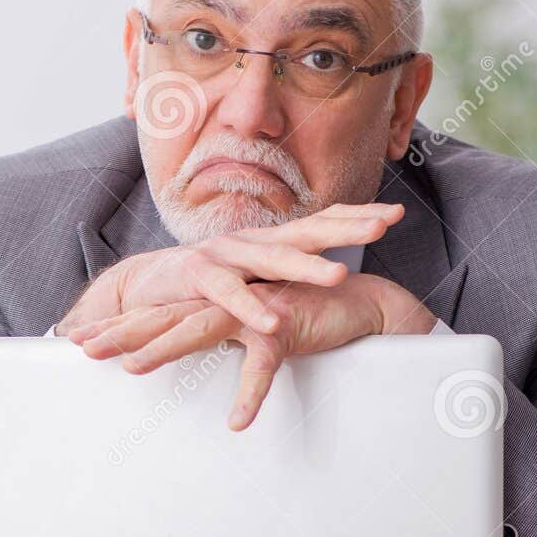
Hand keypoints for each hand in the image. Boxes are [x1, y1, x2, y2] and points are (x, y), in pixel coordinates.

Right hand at [54, 203, 406, 336]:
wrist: (141, 289)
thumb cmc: (203, 287)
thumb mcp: (253, 279)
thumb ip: (286, 278)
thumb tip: (333, 277)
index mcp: (268, 242)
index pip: (318, 222)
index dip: (355, 216)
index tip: (395, 214)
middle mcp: (250, 242)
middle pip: (305, 231)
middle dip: (346, 228)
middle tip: (384, 225)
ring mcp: (223, 255)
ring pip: (270, 259)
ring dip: (304, 268)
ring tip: (339, 277)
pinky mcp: (195, 277)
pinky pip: (227, 294)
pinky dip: (249, 308)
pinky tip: (272, 323)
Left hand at [67, 274, 434, 429]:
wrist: (355, 305)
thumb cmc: (298, 320)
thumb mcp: (246, 336)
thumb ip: (216, 343)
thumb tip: (184, 361)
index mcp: (213, 305)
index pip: (155, 315)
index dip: (117, 326)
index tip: (76, 339)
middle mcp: (225, 303)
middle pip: (163, 318)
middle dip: (120, 333)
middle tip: (83, 347)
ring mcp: (252, 311)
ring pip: (199, 330)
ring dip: (164, 350)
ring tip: (131, 370)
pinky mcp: (285, 325)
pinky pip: (263, 365)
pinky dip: (250, 394)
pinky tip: (237, 422)